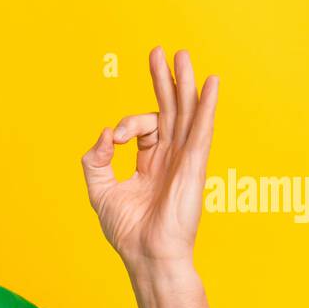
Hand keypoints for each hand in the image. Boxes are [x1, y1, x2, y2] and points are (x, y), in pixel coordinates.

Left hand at [80, 47, 218, 269]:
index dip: (125, 126)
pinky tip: (212, 84)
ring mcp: (184, 160)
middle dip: (163, 80)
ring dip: (184, 83)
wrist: (147, 256)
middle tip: (160, 51)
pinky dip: (206, 106)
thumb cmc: (127, 231)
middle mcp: (170, 158)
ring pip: (185, 113)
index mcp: (151, 163)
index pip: (142, 128)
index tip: (113, 139)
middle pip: (169, 110)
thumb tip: (105, 133)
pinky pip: (201, 130)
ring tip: (182, 55)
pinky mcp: (193, 166)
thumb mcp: (100, 190)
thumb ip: (96, 160)